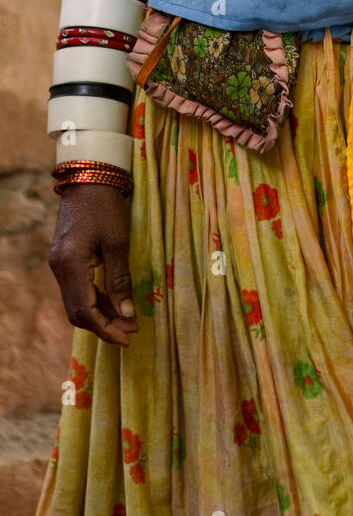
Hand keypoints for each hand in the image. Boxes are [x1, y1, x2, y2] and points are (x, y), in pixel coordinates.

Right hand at [48, 182, 138, 347]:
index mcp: (71, 265)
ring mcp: (59, 264)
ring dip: (100, 314)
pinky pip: (77, 289)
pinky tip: (115, 302)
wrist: (89, 177)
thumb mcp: (119, 243)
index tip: (127, 338)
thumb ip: (120, 280)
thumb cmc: (106, 206)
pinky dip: (95, 299)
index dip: (106, 329)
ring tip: (127, 320)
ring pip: (76, 302)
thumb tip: (126, 315)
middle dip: (103, 326)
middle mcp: (59, 269)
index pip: (85, 312)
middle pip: (77, 312)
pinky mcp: (64, 259)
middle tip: (130, 332)